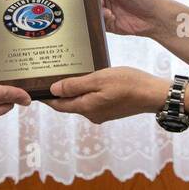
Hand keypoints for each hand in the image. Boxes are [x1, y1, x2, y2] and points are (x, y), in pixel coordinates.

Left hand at [45, 66, 168, 124]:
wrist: (153, 94)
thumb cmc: (128, 83)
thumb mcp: (99, 79)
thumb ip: (75, 85)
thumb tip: (53, 90)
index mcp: (86, 108)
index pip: (58, 105)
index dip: (46, 97)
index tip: (35, 89)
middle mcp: (92, 115)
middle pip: (69, 104)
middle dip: (58, 93)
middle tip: (49, 76)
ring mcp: (102, 114)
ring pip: (81, 102)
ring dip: (74, 91)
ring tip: (68, 74)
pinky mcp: (110, 110)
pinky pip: (92, 101)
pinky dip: (87, 92)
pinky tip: (89, 80)